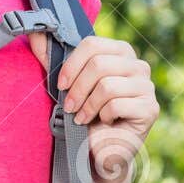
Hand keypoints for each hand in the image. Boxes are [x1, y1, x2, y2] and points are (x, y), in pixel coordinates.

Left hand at [27, 27, 158, 182]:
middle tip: (70, 107)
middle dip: (78, 89)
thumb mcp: (67, 84)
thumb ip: (52, 57)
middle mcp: (138, 65)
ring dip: (88, 106)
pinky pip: (116, 105)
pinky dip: (103, 117)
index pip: (92, 44)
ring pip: (107, 86)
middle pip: (99, 64)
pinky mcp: (150, 108)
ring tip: (84, 118)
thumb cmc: (84, 114)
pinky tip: (105, 124)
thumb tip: (34, 32)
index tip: (60, 85)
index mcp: (120, 52)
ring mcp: (147, 86)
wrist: (99, 150)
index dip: (71, 65)